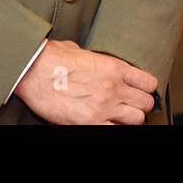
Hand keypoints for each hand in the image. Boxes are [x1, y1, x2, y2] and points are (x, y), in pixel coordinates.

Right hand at [14, 39, 157, 123]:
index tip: (141, 91)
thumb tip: (94, 62)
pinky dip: (111, 127)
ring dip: (128, 119)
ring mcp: (104, 108)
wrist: (33, 70)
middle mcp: (114, 88)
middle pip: (146, 104)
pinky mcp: (90, 123)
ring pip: (136, 120)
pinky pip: (114, 130)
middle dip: (140, 105)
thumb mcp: (82, 51)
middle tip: (131, 106)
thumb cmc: (52, 58)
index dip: (146, 89)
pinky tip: (104, 122)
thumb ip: (96, 59)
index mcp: (114, 67)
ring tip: (118, 116)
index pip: (148, 83)